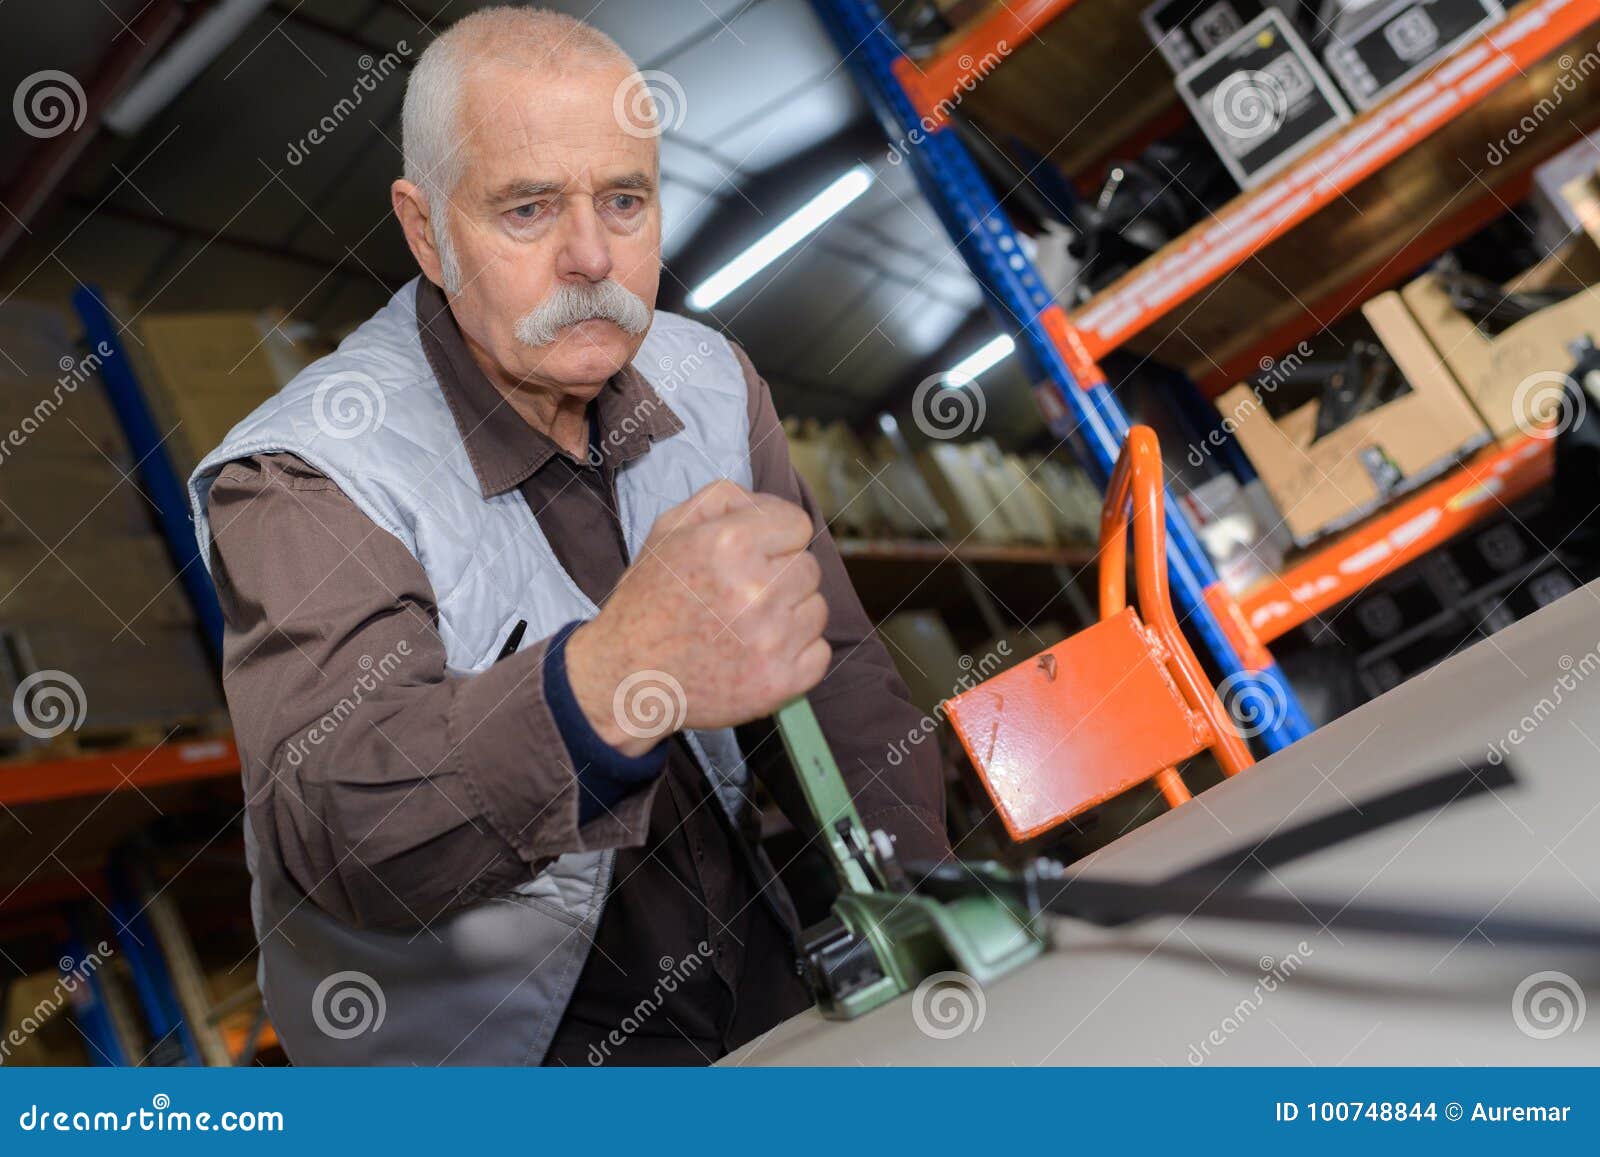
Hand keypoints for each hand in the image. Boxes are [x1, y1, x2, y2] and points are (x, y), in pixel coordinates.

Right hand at [565, 480, 830, 755]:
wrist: (625, 677)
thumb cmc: (648, 600)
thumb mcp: (668, 530)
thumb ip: (723, 498)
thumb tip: (768, 505)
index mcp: (729, 544)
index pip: (797, 524)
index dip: (774, 538)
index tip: (752, 556)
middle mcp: (756, 590)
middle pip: (809, 567)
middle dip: (779, 576)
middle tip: (739, 596)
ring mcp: (771, 640)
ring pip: (817, 608)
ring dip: (789, 614)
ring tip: (745, 625)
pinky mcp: (780, 682)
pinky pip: (819, 652)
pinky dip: (796, 653)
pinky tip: (758, 652)